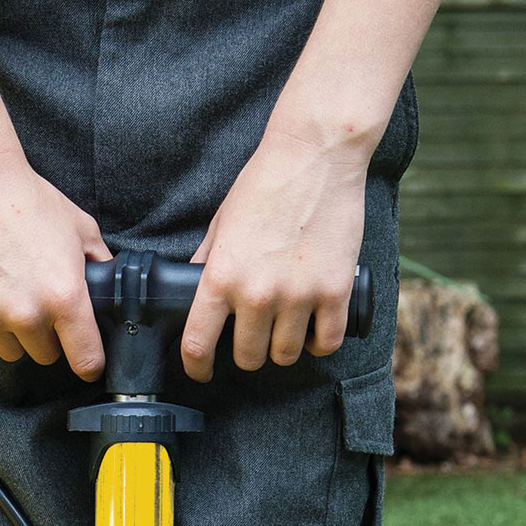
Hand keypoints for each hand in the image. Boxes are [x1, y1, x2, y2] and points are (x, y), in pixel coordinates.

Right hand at [0, 145, 109, 377]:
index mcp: (64, 296)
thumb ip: (99, 263)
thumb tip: (111, 286)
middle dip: (46, 335)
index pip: (86, 359)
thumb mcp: (79, 228)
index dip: (90, 362)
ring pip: (10, 352)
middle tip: (37, 302)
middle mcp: (27, 314)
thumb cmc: (27, 199)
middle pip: (45, 355)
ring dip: (12, 333)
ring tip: (6, 296)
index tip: (87, 360)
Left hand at [179, 125, 368, 382]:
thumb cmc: (265, 183)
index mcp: (222, 277)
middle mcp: (257, 293)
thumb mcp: (221, 224)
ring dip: (283, 348)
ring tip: (285, 329)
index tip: (201, 371)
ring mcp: (299, 296)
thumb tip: (190, 292)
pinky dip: (319, 342)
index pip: (198, 344)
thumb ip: (207, 263)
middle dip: (248, 352)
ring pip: (286, 355)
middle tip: (254, 336)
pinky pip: (326, 342)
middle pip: (248, 357)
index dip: (197, 367)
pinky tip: (314, 330)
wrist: (316, 155)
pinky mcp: (335, 291)